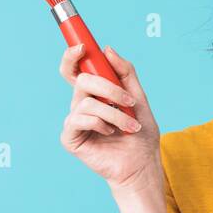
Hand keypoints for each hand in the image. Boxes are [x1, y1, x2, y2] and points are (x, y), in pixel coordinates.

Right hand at [58, 44, 160, 192]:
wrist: (142, 165)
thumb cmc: (141, 135)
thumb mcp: (138, 98)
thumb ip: (125, 73)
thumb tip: (107, 49)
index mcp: (94, 94)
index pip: (76, 70)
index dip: (73, 56)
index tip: (82, 47)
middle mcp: (81, 105)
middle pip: (82, 80)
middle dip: (108, 87)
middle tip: (129, 102)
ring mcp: (74, 121)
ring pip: (85, 102)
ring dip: (114, 113)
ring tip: (130, 126)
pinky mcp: (70, 138)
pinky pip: (79, 119)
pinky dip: (100, 124)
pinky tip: (110, 133)